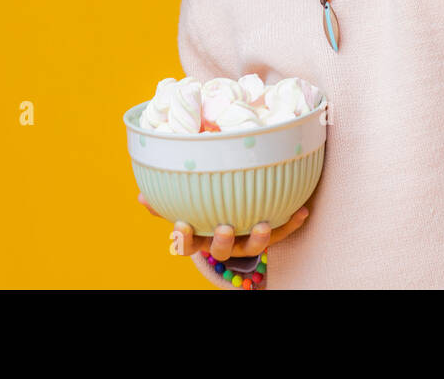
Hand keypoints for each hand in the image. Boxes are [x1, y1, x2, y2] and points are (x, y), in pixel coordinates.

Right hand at [137, 192, 308, 260]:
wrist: (238, 215)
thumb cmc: (207, 205)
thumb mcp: (187, 202)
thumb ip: (165, 199)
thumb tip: (141, 195)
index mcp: (202, 235)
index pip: (188, 244)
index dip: (184, 238)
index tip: (181, 224)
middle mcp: (225, 241)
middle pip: (221, 249)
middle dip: (223, 241)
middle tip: (224, 227)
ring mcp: (248, 240)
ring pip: (252, 247)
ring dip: (258, 238)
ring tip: (261, 224)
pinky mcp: (271, 235)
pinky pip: (282, 232)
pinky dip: (291, 223)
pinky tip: (302, 210)